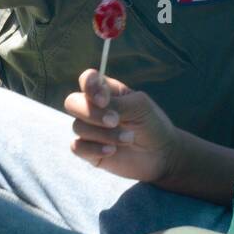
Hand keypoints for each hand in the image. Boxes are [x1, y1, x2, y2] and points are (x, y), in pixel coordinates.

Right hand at [63, 69, 178, 182]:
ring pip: (78, 126)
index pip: (87, 79)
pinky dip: (94, 149)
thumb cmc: (152, 124)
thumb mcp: (139, 106)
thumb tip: (96, 104)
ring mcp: (90, 130)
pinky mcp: (89, 150)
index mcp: (106, 91)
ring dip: (103, 134)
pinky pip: (77, 147)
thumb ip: (115, 102)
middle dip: (91, 112)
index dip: (89, 86)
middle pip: (72, 102)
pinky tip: (112, 151)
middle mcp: (93, 108)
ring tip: (128, 139)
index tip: (104, 100)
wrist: (162, 154)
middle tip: (115, 121)